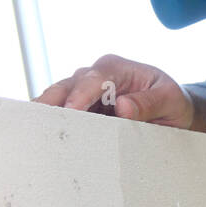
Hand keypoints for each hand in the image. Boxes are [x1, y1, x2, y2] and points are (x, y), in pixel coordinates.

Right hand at [33, 53, 193, 126]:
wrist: (170, 109)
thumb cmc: (171, 101)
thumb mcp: (169, 100)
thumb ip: (148, 103)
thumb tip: (122, 107)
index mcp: (116, 67)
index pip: (92, 79)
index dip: (79, 95)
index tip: (71, 111)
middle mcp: (95, 75)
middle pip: (66, 87)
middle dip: (51, 104)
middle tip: (37, 123)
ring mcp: (84, 91)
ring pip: (58, 100)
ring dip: (47, 116)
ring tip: (34, 135)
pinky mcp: (81, 108)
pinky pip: (63, 114)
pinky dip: (53, 125)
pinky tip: (43, 139)